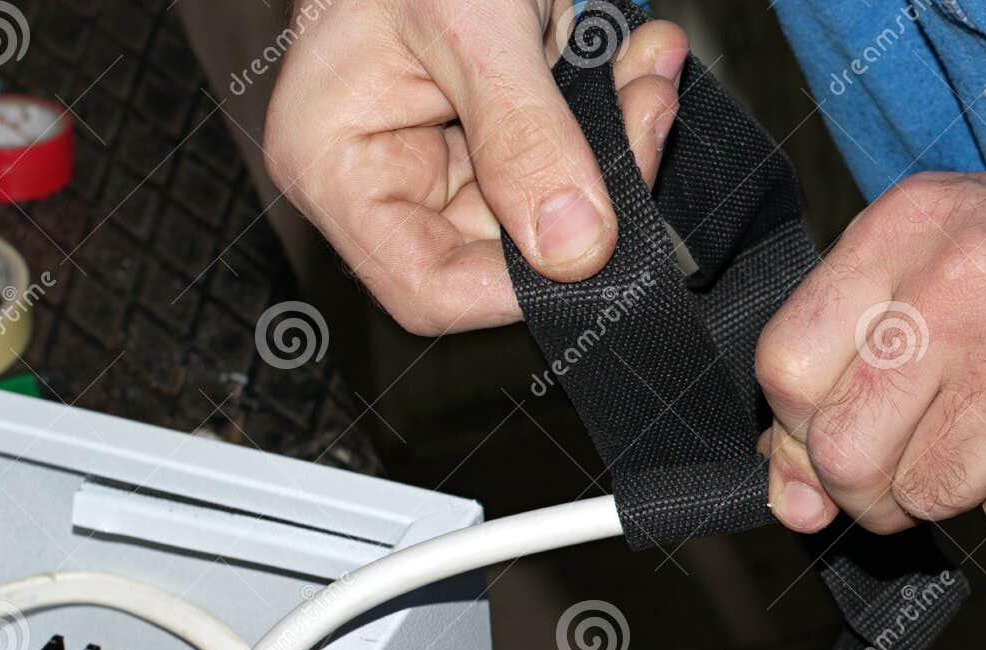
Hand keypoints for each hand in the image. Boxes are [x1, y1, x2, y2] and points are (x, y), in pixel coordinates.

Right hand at [264, 0, 686, 333]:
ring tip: (649, 68)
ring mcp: (441, 155)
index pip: (429, 287)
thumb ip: (522, 134)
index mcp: (336, 165)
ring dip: (619, 141)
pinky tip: (638, 61)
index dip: (520, 286)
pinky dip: (613, 109)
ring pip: (553, 207)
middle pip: (506, 253)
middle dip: (595, 188)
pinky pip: (565, 155)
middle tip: (648, 106)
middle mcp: (383, 176)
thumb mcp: (469, 18)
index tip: (603, 236)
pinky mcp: (493, 131)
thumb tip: (574, 249)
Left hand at [756, 99, 985, 535]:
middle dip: (864, 488)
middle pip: (844, 452)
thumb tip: (789, 493)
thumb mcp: (945, 254)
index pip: (785, 367)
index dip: (797, 426)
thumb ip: (850, 359)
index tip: (829, 436)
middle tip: (903, 472)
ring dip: (957, 486)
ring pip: (928, 495)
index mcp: (908, 232)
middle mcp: (959, 293)